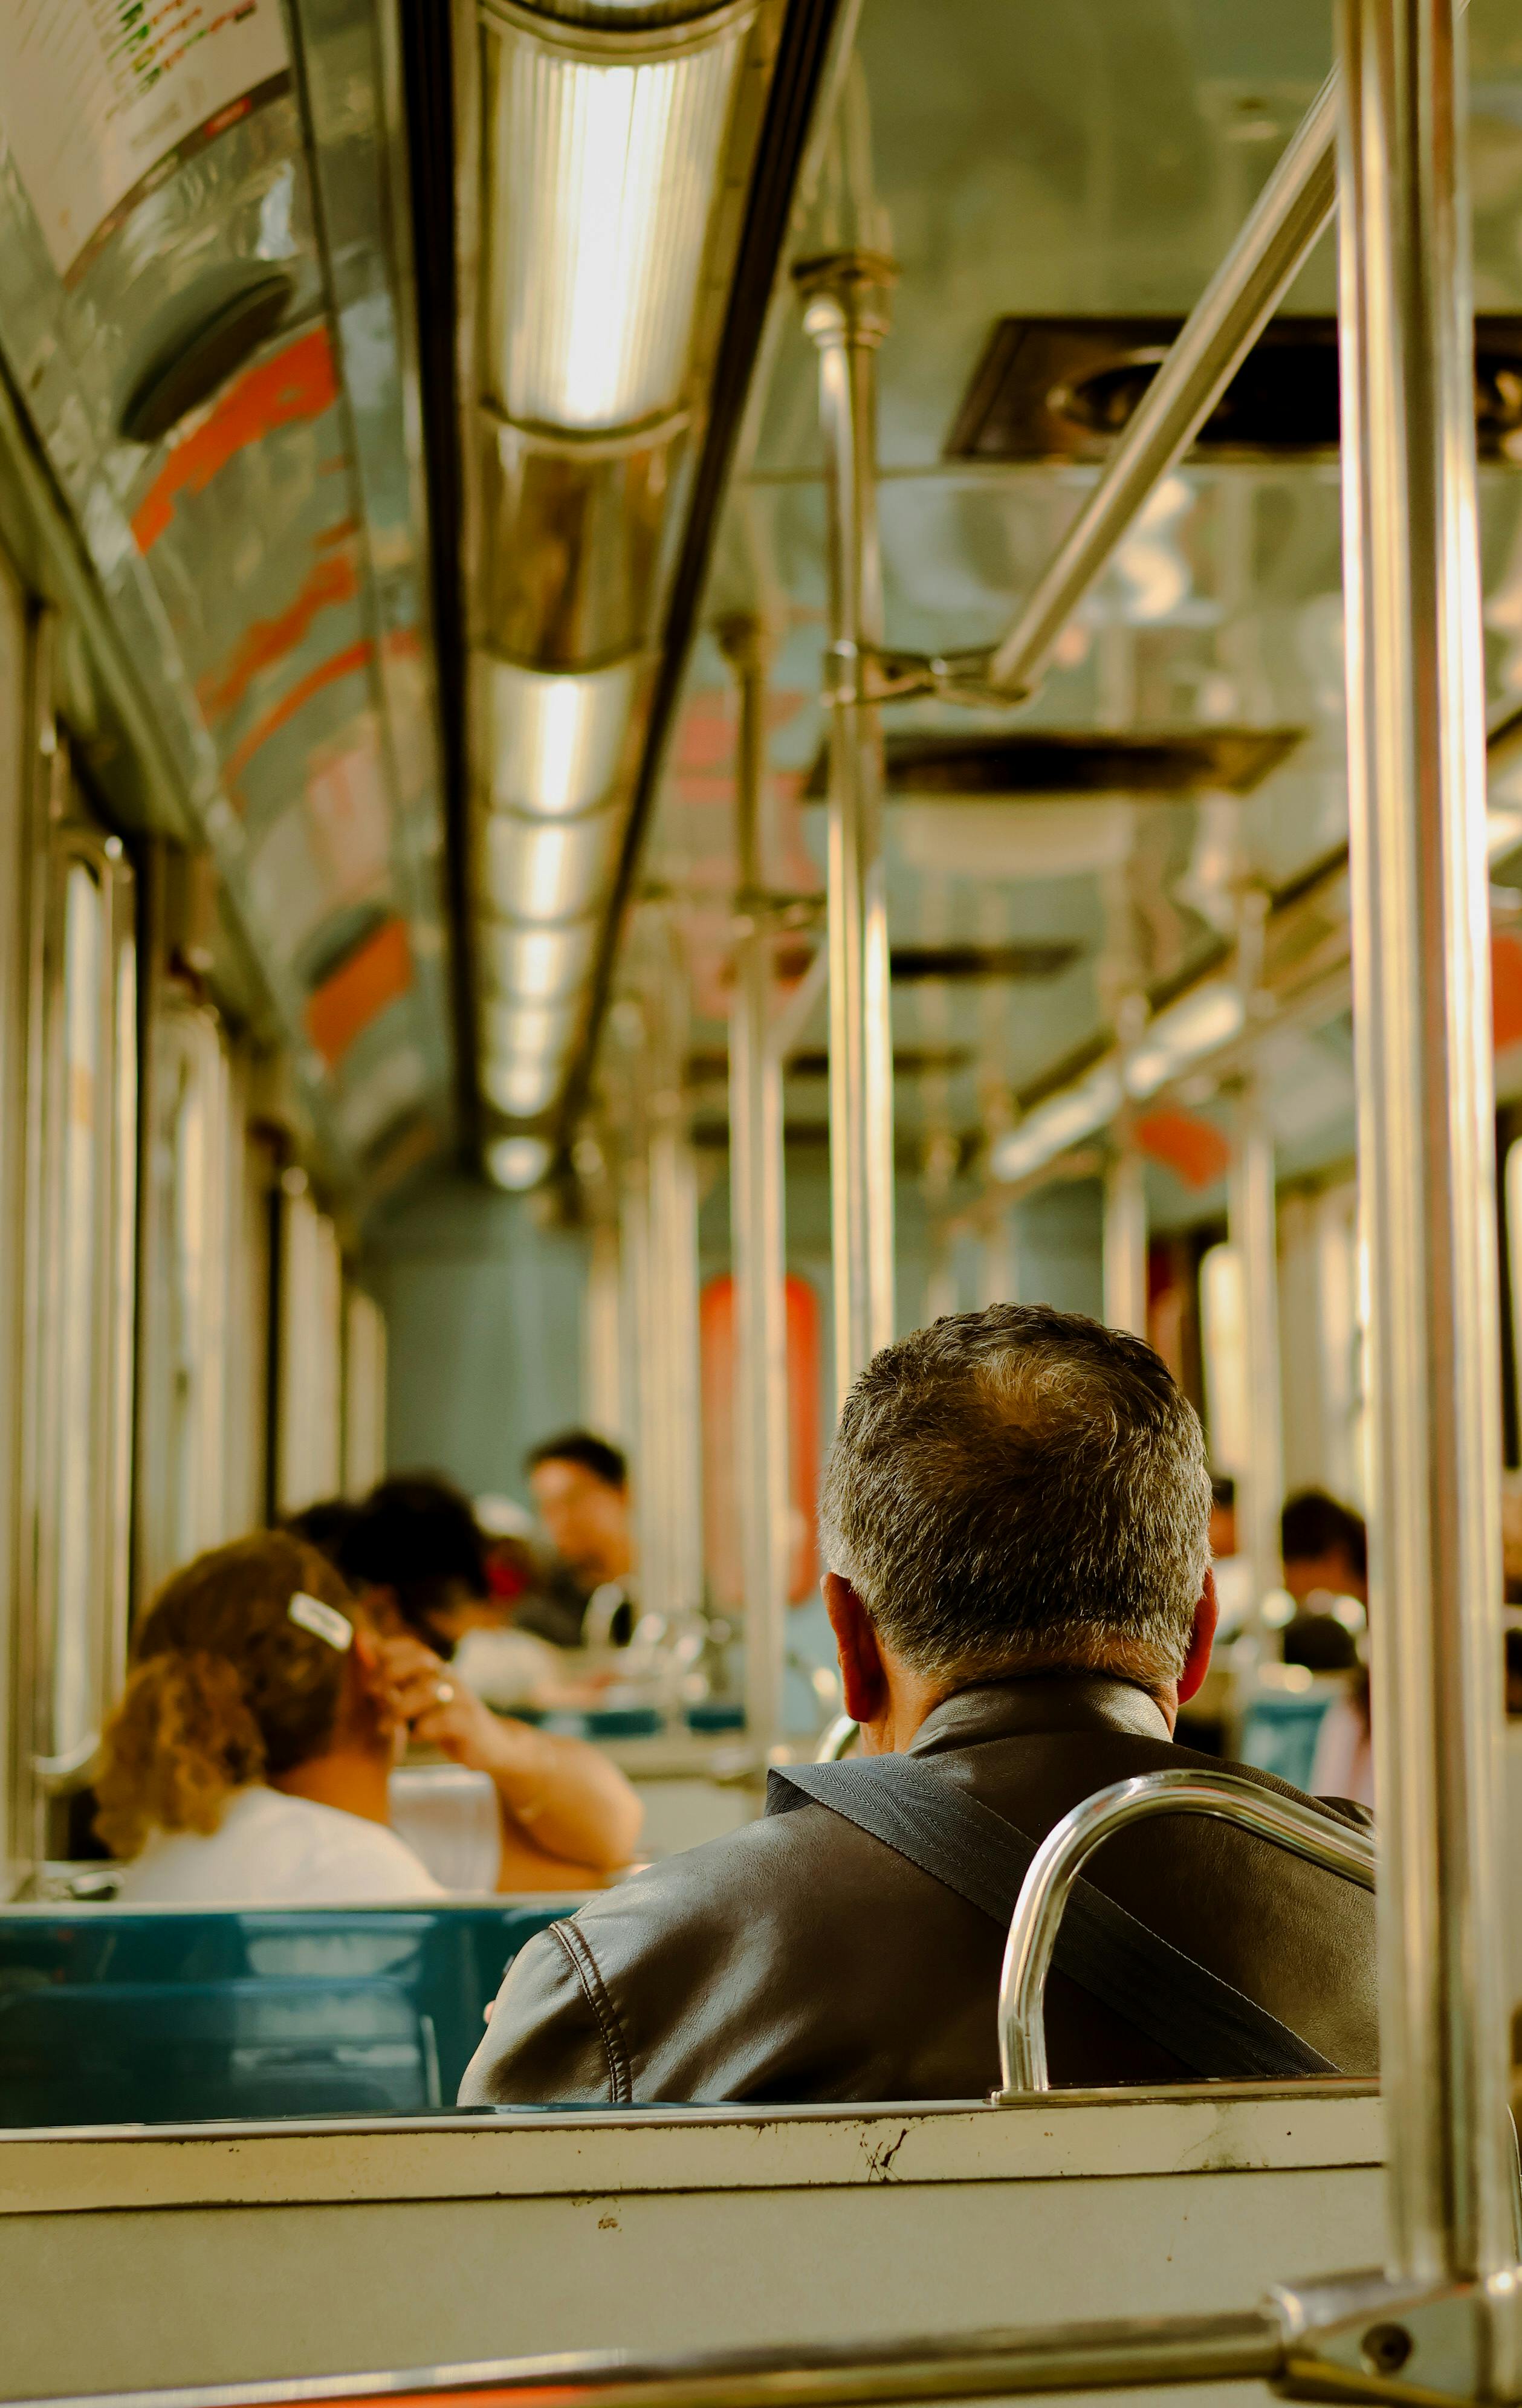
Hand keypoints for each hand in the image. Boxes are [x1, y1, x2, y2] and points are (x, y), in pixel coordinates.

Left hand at [370, 1634, 527, 1780]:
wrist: (491, 1745)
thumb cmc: (446, 1721)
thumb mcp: (420, 1699)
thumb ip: (393, 1676)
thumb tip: (363, 1645)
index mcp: (437, 1670)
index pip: (412, 1647)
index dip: (387, 1652)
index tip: (366, 1672)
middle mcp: (449, 1678)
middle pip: (421, 1660)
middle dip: (391, 1673)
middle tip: (370, 1694)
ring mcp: (462, 1698)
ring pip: (430, 1690)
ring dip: (401, 1706)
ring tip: (382, 1726)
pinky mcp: (470, 1723)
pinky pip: (447, 1719)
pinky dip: (425, 1728)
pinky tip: (413, 1737)